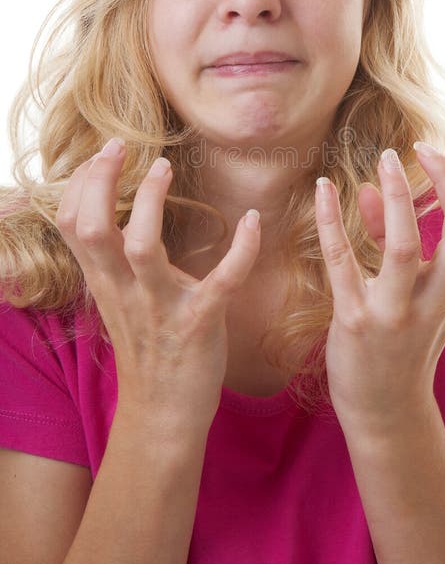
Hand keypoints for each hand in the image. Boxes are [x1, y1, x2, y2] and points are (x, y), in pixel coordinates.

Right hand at [55, 139, 260, 431]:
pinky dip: (241, 249)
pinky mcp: (201, 323)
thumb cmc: (146, 349)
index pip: (72, 224)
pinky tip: (253, 221)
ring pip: (143, 247)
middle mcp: (125, 290)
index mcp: (105, 282)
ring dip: (152, 202)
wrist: (163, 416)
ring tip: (163, 168)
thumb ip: (109, 260)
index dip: (80, 184)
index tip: (101, 154)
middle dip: (101, 182)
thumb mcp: (115, 301)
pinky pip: (222, 281)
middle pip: (93, 228)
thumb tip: (106, 215)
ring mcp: (162, 306)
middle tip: (120, 146)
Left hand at [315, 138, 444, 438]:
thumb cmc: (400, 341)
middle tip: (428, 144)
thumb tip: (363, 188)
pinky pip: (343, 263)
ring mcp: (396, 313)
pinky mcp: (356, 321)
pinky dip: (332, 222)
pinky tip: (323, 190)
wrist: (385, 409)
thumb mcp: (414, 293)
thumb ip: (388, 238)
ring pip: (404, 248)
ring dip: (397, 198)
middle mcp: (435, 301)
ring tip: (386, 158)